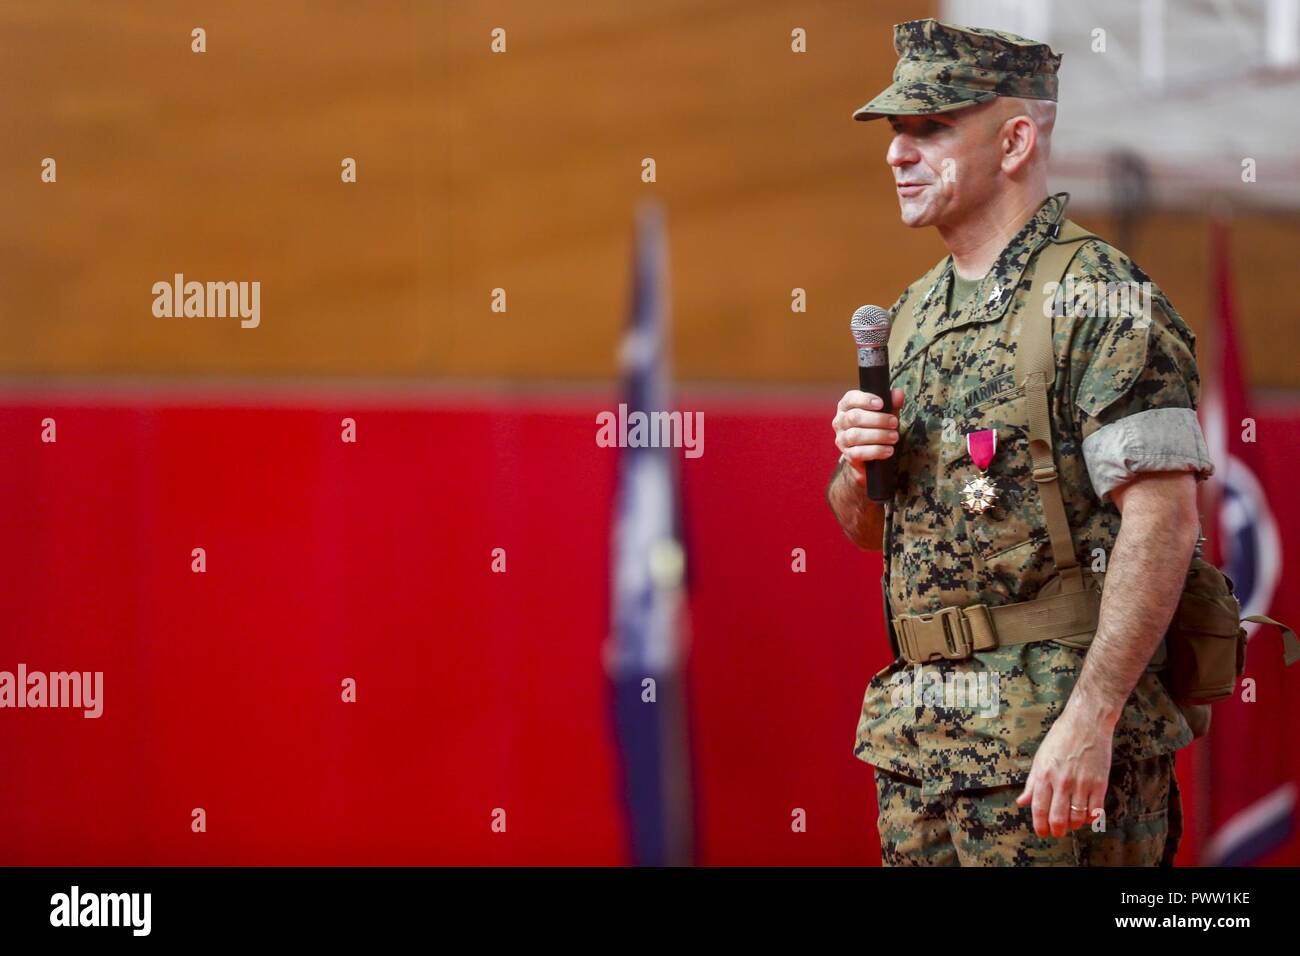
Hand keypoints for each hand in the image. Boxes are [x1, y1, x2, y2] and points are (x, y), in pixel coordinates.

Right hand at [832, 388, 904, 485]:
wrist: (869, 452)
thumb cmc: (876, 426)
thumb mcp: (885, 412)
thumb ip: (892, 402)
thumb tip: (898, 393)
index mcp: (846, 406)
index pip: (851, 399)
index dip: (865, 400)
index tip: (881, 404)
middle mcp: (840, 421)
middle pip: (854, 417)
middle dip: (877, 419)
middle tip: (894, 423)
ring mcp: (842, 439)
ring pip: (856, 436)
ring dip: (878, 436)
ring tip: (894, 437)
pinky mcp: (847, 455)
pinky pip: (858, 453)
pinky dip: (876, 451)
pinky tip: (889, 450)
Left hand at [1015, 707, 1113, 837]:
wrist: (1087, 722)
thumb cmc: (1061, 737)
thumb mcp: (1040, 758)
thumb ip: (1032, 783)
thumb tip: (1021, 802)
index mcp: (1044, 774)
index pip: (1039, 809)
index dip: (1040, 826)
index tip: (1042, 833)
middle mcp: (1062, 781)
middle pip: (1058, 818)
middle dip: (1056, 830)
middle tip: (1057, 832)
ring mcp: (1082, 783)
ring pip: (1077, 817)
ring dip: (1074, 825)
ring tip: (1071, 823)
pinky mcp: (1100, 783)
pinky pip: (1096, 811)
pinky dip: (1090, 819)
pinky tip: (1086, 816)